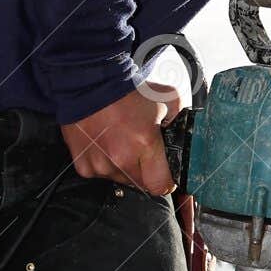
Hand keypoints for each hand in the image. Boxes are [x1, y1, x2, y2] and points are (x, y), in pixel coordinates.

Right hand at [61, 84, 180, 192]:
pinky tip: (106, 144)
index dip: (165, 181)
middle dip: (145, 171)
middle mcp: (121, 158)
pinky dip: (105, 163)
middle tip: (141, 150)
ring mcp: (100, 165)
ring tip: (121, 142)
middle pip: (141, 184)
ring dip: (124, 167)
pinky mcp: (84, 165)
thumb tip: (186, 138)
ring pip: (120, 179)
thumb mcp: (167, 98)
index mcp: (144, 143)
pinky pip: (101, 173)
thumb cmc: (127, 91)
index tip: (164, 173)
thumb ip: (180, 120)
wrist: (91, 84)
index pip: (160, 185)